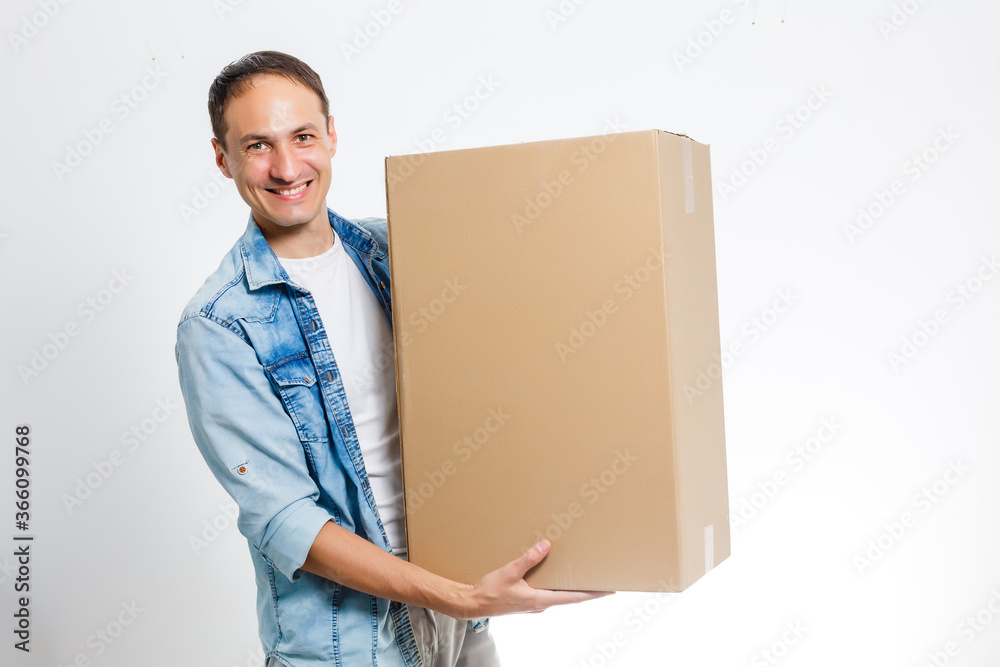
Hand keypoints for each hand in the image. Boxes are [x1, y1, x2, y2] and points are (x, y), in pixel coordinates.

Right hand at [454, 540, 613, 618]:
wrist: (473, 604)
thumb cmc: (490, 592)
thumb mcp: (510, 572)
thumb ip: (529, 558)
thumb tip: (546, 546)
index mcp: (540, 599)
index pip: (573, 597)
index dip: (592, 594)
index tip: (609, 591)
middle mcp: (540, 604)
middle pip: (570, 597)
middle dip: (586, 590)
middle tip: (602, 583)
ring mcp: (533, 604)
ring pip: (558, 595)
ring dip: (570, 588)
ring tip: (581, 577)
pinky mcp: (526, 602)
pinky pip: (547, 593)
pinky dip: (556, 586)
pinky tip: (554, 577)